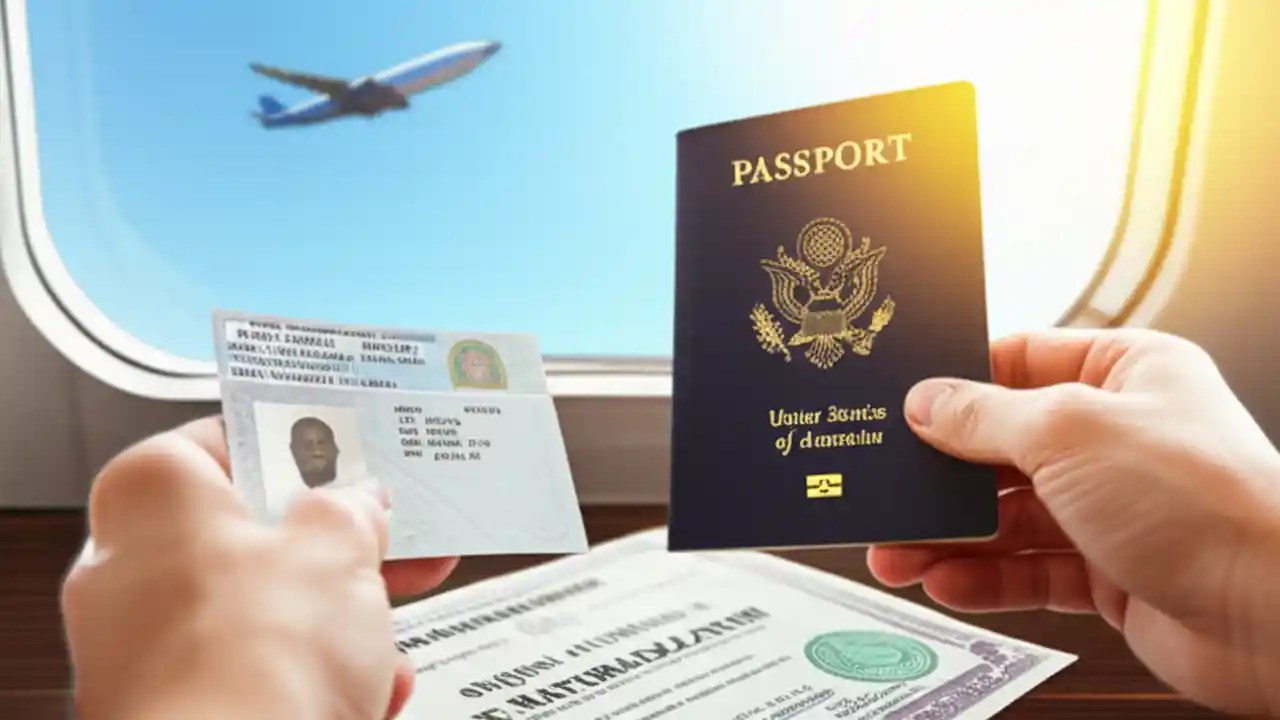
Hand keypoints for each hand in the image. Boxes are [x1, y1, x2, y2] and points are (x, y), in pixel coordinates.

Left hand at [60, 416, 458, 719]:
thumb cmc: (256, 657)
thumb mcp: (337, 546)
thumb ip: (350, 508)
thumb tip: (356, 501)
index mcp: (152, 498)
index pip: (221, 443)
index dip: (295, 447)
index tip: (350, 457)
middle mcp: (130, 569)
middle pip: (251, 536)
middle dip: (337, 547)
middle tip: (393, 538)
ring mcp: (146, 648)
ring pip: (261, 612)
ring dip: (339, 621)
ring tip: (394, 632)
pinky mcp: (175, 708)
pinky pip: (257, 674)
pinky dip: (314, 678)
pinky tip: (372, 689)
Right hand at [866, 329, 1279, 715]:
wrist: (1276, 615)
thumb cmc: (1202, 500)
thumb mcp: (1070, 431)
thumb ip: (986, 417)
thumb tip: (926, 402)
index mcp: (1126, 373)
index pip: (1021, 361)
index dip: (958, 381)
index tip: (900, 401)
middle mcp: (1117, 437)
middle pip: (1004, 447)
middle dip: (942, 475)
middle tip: (886, 488)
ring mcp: (1112, 507)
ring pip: (1008, 517)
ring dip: (950, 536)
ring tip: (894, 552)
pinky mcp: (1109, 572)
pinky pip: (1029, 571)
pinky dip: (983, 578)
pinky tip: (942, 581)